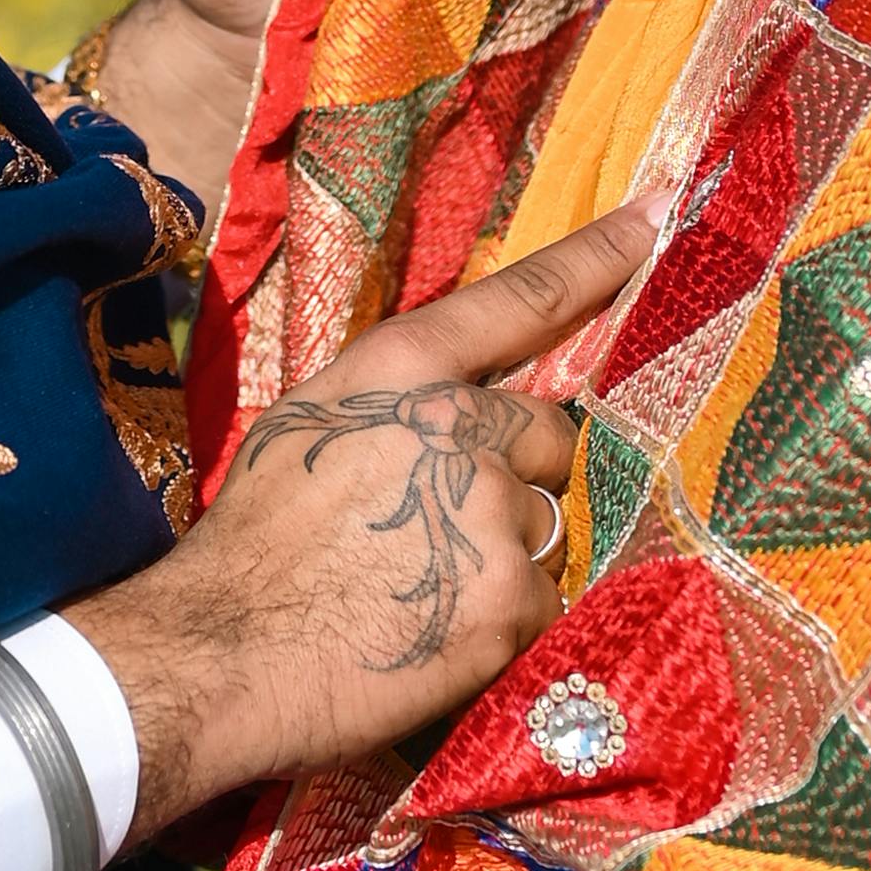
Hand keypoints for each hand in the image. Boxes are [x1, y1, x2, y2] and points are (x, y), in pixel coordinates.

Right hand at [57, 202, 655, 831]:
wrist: (216, 654)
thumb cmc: (249, 547)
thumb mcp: (309, 428)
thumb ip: (394, 406)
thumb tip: (462, 408)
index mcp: (399, 370)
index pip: (518, 299)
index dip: (594, 258)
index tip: (654, 215)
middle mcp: (455, 425)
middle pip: (551, 436)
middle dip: (518, 479)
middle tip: (447, 531)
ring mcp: (490, 512)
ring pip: (547, 528)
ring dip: (508, 562)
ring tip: (427, 595)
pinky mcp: (510, 600)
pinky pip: (548, 606)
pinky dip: (508, 631)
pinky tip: (443, 643)